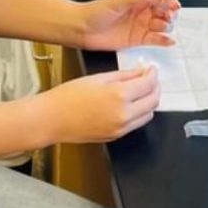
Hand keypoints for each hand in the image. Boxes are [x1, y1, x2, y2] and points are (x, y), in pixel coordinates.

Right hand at [39, 66, 160, 143]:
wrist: (52, 119)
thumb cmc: (67, 97)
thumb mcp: (97, 78)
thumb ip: (123, 75)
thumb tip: (139, 73)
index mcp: (119, 96)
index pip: (148, 84)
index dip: (153, 75)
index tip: (151, 70)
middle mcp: (123, 114)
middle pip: (153, 101)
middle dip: (155, 88)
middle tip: (149, 79)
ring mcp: (121, 128)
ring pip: (148, 114)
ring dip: (149, 102)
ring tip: (140, 91)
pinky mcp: (116, 136)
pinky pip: (136, 124)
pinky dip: (139, 113)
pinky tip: (130, 103)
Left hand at [77, 0, 179, 51]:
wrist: (82, 29)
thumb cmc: (95, 12)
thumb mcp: (118, 1)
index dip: (169, 1)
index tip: (175, 6)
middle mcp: (141, 11)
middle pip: (164, 12)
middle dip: (170, 14)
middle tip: (169, 18)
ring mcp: (141, 25)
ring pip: (162, 26)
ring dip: (167, 27)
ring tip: (164, 28)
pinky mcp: (138, 39)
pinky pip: (156, 39)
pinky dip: (164, 40)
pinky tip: (168, 41)